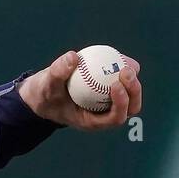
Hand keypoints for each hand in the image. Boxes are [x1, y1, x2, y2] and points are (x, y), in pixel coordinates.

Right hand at [18, 49, 142, 129]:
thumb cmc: (46, 94)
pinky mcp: (110, 89)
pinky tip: (117, 56)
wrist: (45, 92)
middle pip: (130, 108)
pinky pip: (122, 80)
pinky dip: (123, 69)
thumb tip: (72, 56)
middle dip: (133, 91)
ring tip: (124, 64)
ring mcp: (109, 102)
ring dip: (133, 80)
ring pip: (131, 95)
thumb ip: (57, 73)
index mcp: (92, 121)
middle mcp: (105, 114)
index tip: (115, 84)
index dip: (121, 103)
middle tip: (125, 71)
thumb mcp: (45, 86)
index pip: (115, 118)